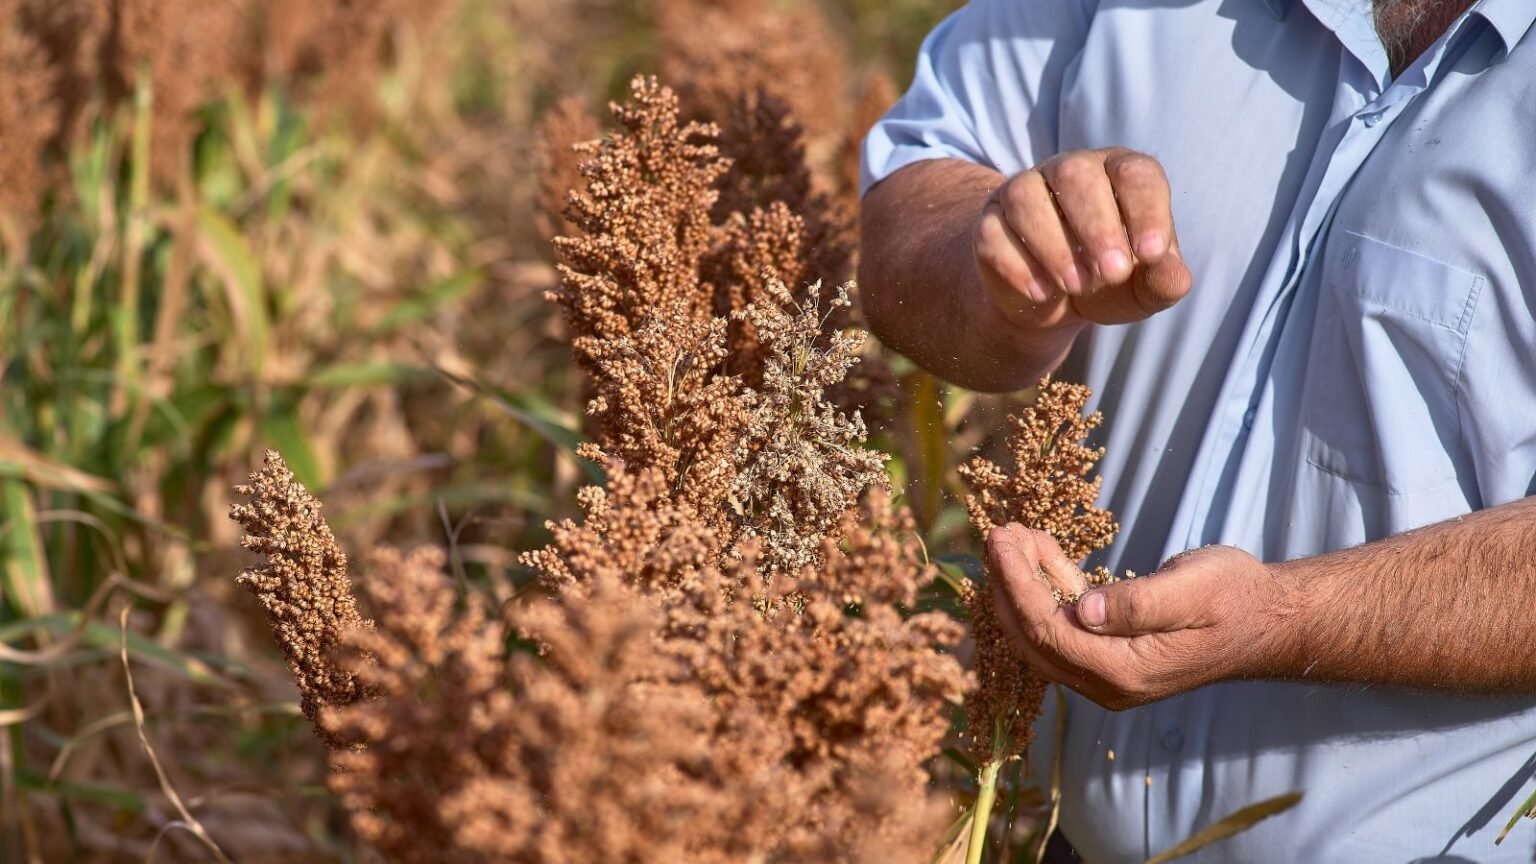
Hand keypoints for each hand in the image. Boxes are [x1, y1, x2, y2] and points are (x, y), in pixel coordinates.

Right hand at [972, 148, 1192, 329]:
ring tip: (1076, 287)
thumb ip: (1164, 280)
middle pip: (1077, 175)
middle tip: (1113, 273)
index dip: (1146, 210)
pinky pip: (992, 233)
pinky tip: (1042, 293)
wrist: (1052, 302)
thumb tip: (1175, 277)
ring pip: (1026, 197)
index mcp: (1118, 173)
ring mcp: (1023, 191)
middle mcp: (1070, 170)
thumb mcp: (1143, 288)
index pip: (1135, 173)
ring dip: (1053, 245)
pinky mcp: (989, 223)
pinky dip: (1017, 265)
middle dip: (1098, 226)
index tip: (1152, 254)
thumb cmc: (1108, 281)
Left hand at [985, 525, 1298, 709]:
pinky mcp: (1111, 659)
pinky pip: (1063, 628)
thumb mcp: (1192, 589)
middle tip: (998, 535)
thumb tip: (1082, 610)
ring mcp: (1108, 676)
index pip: (1047, 631)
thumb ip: (1137, 604)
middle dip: (1008, 586)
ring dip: (1023, 586)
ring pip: (1043, 633)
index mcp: (1124, 671)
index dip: (1016, 586)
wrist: (1268, 620)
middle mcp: (1108, 684)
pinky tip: (1043, 552)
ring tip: (1016, 535)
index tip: (1000, 541)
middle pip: (1033, 638)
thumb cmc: (1235, 597)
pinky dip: (1048, 590)